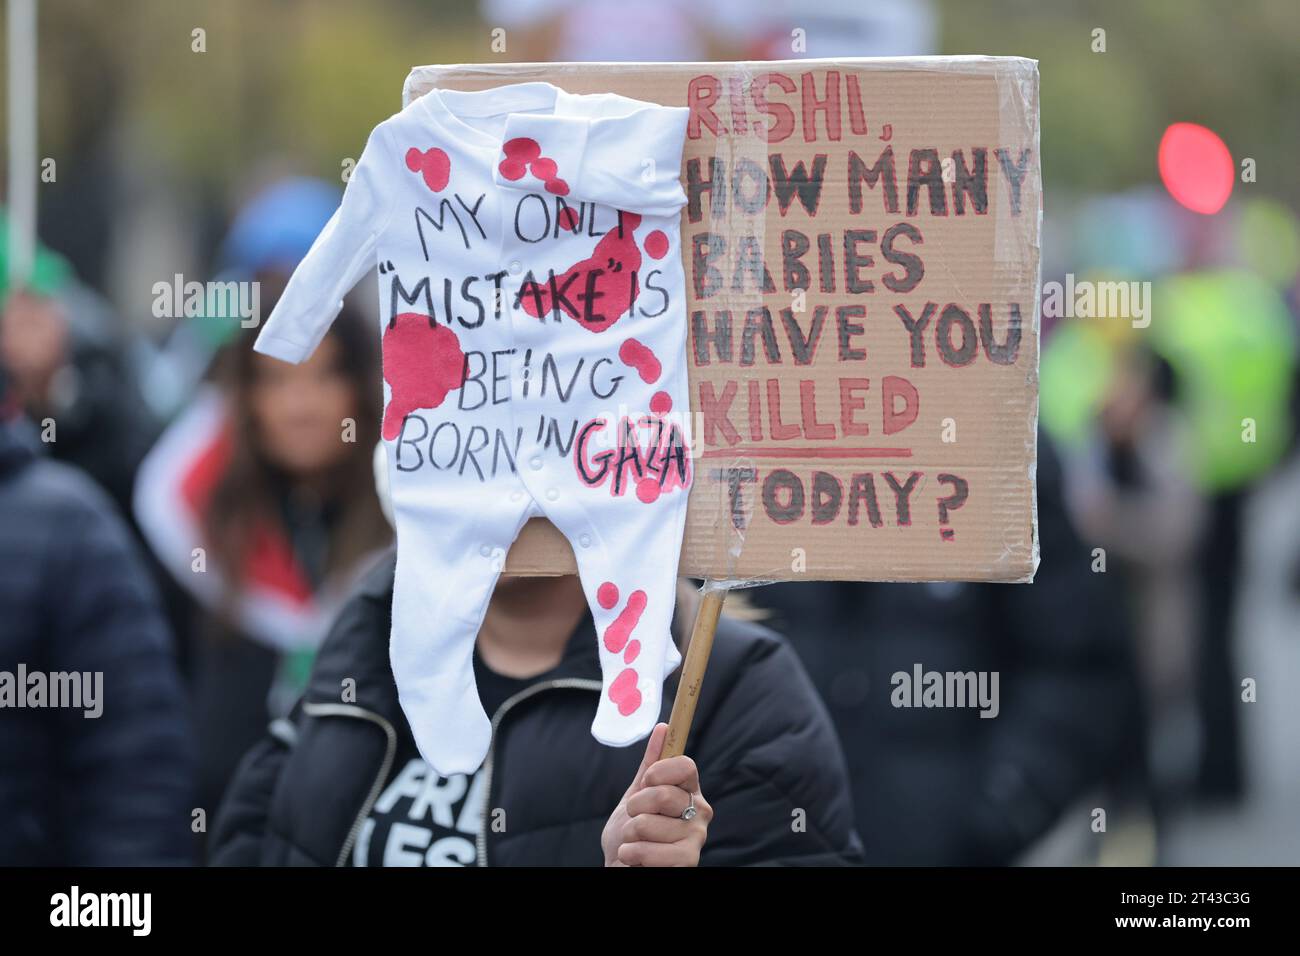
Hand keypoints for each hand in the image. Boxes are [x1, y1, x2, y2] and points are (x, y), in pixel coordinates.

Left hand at [602, 722, 711, 866]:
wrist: (623, 865)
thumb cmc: (631, 833)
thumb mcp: (636, 794)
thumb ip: (650, 765)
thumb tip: (664, 728)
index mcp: (690, 791)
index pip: (686, 766)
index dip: (660, 771)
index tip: (646, 781)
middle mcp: (700, 812)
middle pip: (664, 794)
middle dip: (636, 807)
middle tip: (634, 818)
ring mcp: (696, 838)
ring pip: (649, 824)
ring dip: (629, 835)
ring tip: (634, 842)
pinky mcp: (688, 861)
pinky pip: (650, 851)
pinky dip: (631, 853)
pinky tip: (634, 857)